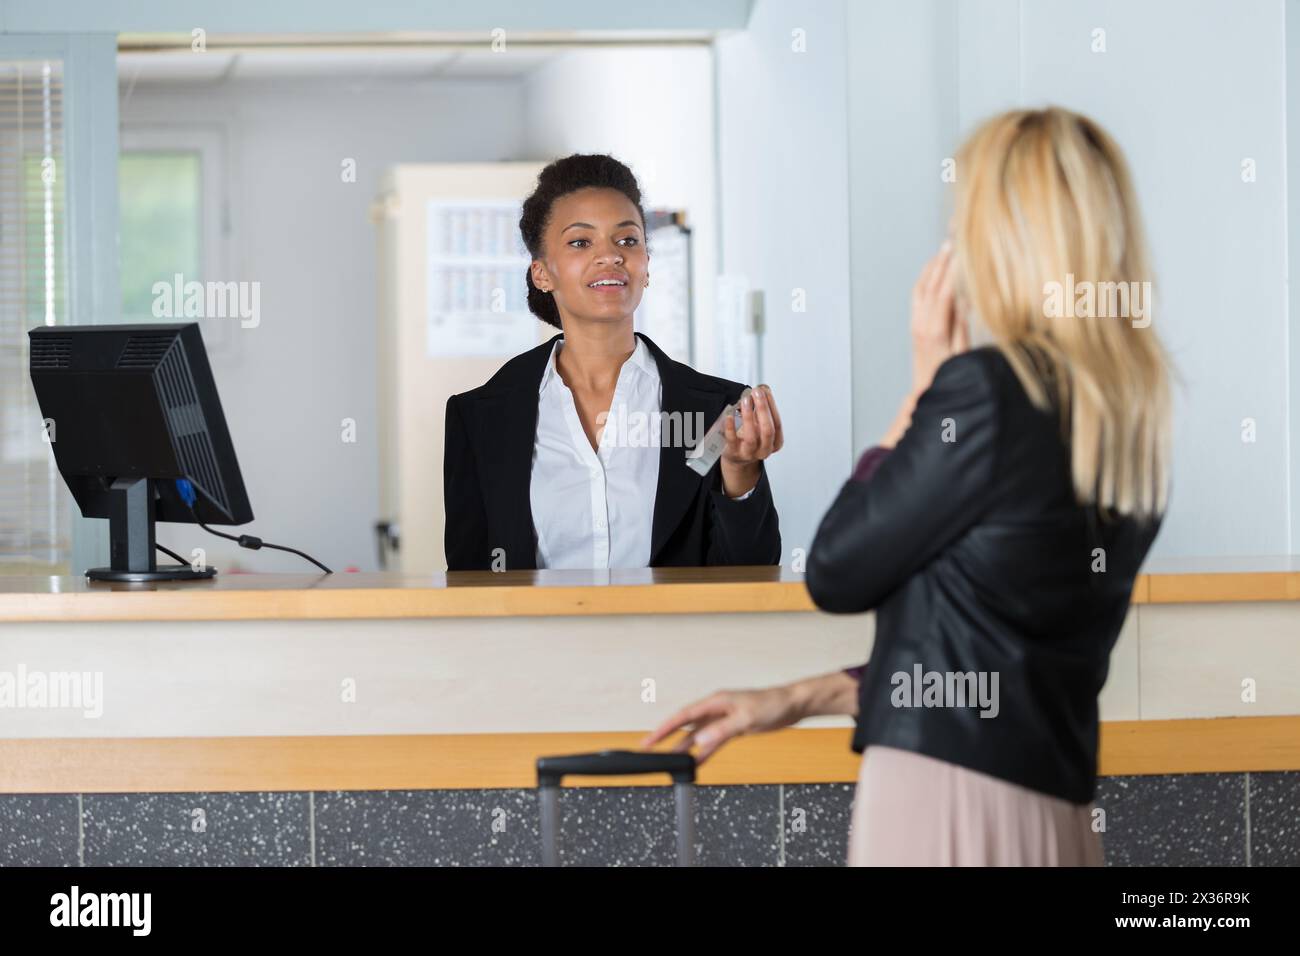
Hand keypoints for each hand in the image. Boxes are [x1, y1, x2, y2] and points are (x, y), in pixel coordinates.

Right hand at [639, 685, 804, 764]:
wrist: (791, 704)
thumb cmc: (772, 704)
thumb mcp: (746, 718)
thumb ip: (722, 731)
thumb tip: (700, 741)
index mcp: (716, 702)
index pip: (683, 716)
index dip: (664, 728)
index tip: (650, 740)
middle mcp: (716, 709)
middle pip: (685, 725)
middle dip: (667, 737)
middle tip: (649, 750)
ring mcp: (723, 719)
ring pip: (697, 735)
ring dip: (684, 747)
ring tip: (669, 761)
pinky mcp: (732, 728)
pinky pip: (712, 742)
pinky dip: (703, 752)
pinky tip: (695, 762)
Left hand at [720, 384, 783, 496]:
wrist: (737, 457)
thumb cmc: (750, 436)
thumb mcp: (759, 422)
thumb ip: (763, 406)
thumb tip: (764, 389)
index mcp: (775, 443)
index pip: (777, 423)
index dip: (771, 406)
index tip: (765, 391)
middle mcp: (764, 450)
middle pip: (768, 430)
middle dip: (763, 409)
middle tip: (756, 392)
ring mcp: (749, 453)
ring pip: (752, 436)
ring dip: (749, 415)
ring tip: (745, 400)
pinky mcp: (734, 452)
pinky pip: (732, 440)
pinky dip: (731, 426)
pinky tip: (729, 414)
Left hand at [910, 240, 969, 395]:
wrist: (925, 393)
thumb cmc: (948, 378)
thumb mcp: (961, 356)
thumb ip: (961, 327)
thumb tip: (965, 300)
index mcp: (935, 331)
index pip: (945, 293)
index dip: (954, 270)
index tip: (963, 251)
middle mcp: (922, 324)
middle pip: (932, 285)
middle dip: (943, 260)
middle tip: (953, 238)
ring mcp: (916, 323)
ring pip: (923, 287)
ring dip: (933, 265)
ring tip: (945, 246)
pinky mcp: (915, 324)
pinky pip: (918, 295)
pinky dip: (926, 277)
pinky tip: (934, 267)